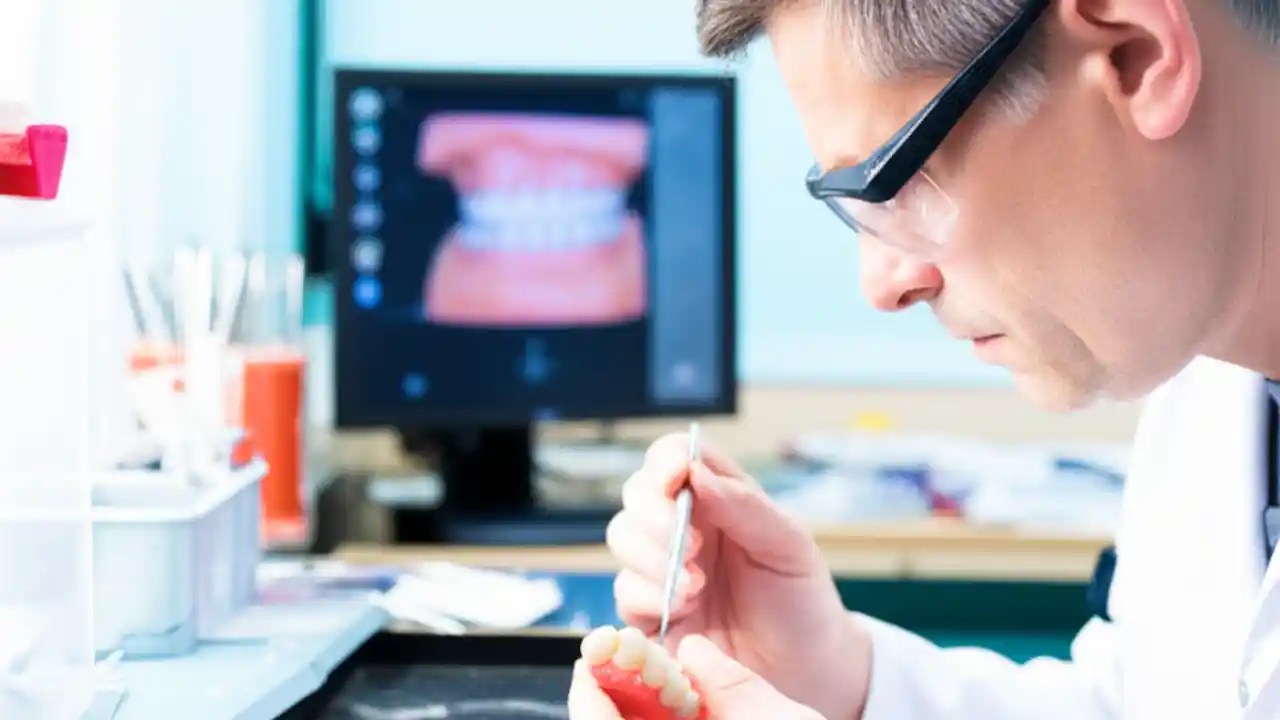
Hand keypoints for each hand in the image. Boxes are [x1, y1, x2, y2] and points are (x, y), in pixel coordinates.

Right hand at [604, 433, 871, 719]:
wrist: (805, 671)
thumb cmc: (801, 600)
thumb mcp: (789, 545)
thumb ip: (746, 505)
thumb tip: (696, 471)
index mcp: (717, 497)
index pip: (673, 456)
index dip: (666, 460)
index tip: (676, 477)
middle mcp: (683, 527)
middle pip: (638, 494)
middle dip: (655, 515)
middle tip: (691, 547)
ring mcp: (663, 569)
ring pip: (623, 537)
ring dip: (651, 558)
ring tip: (695, 586)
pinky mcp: (650, 613)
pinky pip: (625, 591)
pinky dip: (647, 595)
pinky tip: (683, 608)